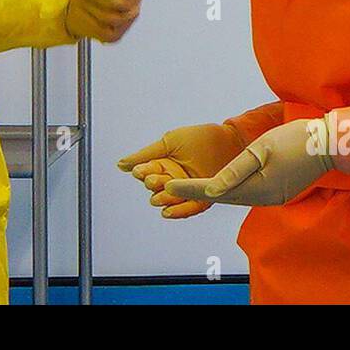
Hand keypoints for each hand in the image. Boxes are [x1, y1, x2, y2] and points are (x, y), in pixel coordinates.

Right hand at [117, 123, 244, 219]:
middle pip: (155, 188)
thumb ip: (145, 155)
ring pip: (168, 200)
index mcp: (163, 164)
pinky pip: (187, 209)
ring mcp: (187, 189)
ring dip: (163, 198)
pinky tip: (167, 212)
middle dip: (154, 185)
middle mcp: (173, 179)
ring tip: (162, 194)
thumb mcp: (169, 142)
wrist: (228, 140)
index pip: (147, 173)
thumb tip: (120, 166)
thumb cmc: (199, 138)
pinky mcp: (202, 199)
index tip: (141, 171)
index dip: (143, 173)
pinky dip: (178, 212)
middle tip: (155, 180)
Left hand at [165, 118, 332, 207]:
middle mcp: (262, 199)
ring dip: (211, 193)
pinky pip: (247, 194)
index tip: (166, 187)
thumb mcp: (262, 149)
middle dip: (194, 193)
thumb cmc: (294, 140)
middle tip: (166, 188)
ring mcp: (271, 198)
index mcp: (256, 188)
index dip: (189, 189)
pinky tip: (218, 186)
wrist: (329, 145)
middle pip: (222, 197)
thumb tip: (211, 190)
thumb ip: (235, 170)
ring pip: (234, 197)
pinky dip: (230, 190)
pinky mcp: (277, 194)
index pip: (214, 191)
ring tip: (185, 188)